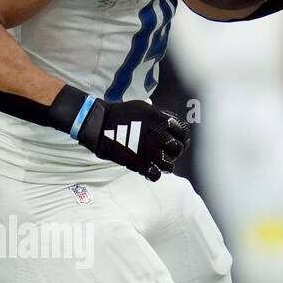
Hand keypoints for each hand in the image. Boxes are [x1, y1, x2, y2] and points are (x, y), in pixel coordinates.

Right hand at [74, 97, 189, 181]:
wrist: (99, 123)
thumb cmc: (118, 113)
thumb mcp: (142, 106)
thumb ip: (157, 114)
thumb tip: (165, 119)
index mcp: (162, 120)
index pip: (183, 133)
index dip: (181, 139)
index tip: (176, 142)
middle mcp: (160, 136)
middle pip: (178, 150)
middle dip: (173, 153)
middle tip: (165, 153)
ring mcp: (151, 151)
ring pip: (169, 165)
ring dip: (164, 165)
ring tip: (157, 164)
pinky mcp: (140, 163)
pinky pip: (156, 175)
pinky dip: (153, 175)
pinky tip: (148, 171)